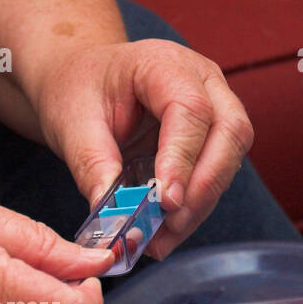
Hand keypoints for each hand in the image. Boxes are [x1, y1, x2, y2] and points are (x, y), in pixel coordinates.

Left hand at [29, 39, 254, 258]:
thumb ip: (93, 165)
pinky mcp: (210, 137)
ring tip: (162, 239)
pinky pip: (215, 175)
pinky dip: (194, 208)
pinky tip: (167, 232)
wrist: (80, 82)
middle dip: (203, 186)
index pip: (191, 109)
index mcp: (164, 64)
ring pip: (230, 158)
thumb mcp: (72, 123)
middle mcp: (202, 80)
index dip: (183, 158)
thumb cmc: (77, 91)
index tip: (166, 201)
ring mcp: (214, 107)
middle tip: (169, 225)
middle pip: (230, 132)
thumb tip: (115, 216)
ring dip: (200, 205)